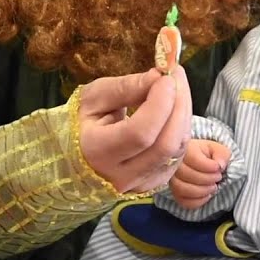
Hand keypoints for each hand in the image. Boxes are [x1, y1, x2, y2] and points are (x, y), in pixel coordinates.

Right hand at [79, 66, 192, 193]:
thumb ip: (126, 87)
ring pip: (177, 151)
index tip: (165, 76)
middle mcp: (120, 175)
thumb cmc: (81, 123)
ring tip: (177, 88)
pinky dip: (181, 129)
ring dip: (184, 114)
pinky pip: (178, 157)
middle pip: (166, 144)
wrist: (75, 157)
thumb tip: (159, 77)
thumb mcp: (94, 97)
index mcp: (97, 152)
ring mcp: (140, 184)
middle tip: (177, 75)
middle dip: (179, 104)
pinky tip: (174, 111)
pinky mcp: (154, 184)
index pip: (140, 132)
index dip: (160, 103)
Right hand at [168, 139, 230, 208]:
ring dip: (202, 191)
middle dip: (207, 179)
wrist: (201, 164)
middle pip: (187, 174)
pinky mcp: (175, 193)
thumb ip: (222, 154)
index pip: (193, 159)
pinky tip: (207, 195)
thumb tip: (219, 165)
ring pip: (182, 189)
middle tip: (218, 177)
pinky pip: (183, 201)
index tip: (218, 168)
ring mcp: (173, 180)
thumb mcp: (219, 149)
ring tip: (213, 187)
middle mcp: (175, 164)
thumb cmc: (208, 156)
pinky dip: (198, 201)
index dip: (208, 166)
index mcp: (186, 149)